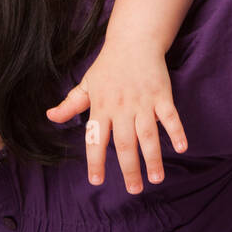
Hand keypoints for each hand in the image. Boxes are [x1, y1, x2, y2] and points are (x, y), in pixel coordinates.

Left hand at [46, 45, 187, 192]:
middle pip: (124, 143)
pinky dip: (176, 131)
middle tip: (134, 190)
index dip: (95, 161)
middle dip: (129, 169)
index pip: (95, 139)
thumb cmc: (108, 66)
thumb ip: (71, 104)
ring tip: (156, 179)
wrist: (133, 40)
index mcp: (101, 107)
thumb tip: (50, 117)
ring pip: (147, 135)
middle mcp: (121, 107)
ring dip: (153, 158)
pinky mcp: (161, 95)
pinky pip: (170, 116)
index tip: (96, 180)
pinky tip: (181, 148)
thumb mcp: (87, 84)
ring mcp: (142, 102)